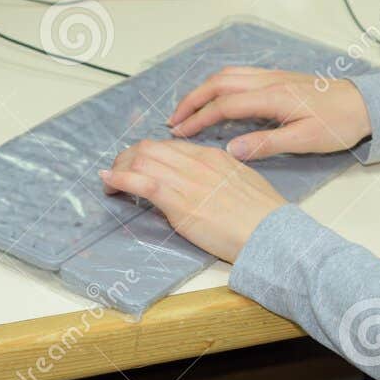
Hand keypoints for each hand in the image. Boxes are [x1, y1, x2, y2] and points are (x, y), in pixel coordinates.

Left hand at [100, 139, 283, 260]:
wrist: (270, 233)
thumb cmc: (262, 214)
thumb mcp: (241, 181)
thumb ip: (218, 175)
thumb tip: (201, 180)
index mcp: (212, 156)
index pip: (168, 145)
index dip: (146, 153)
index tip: (136, 165)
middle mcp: (196, 163)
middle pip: (149, 149)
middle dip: (126, 158)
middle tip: (117, 173)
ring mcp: (187, 181)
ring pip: (141, 160)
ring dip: (118, 169)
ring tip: (110, 182)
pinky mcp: (180, 204)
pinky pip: (143, 182)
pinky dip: (120, 179)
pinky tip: (108, 182)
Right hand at [168, 68, 370, 159]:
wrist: (363, 104)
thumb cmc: (337, 124)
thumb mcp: (304, 141)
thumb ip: (266, 144)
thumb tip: (231, 149)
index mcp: (272, 97)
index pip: (224, 105)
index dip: (199, 119)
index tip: (179, 133)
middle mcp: (268, 81)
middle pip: (218, 83)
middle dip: (192, 99)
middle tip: (173, 119)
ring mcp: (272, 76)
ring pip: (228, 75)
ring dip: (203, 89)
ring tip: (188, 108)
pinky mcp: (278, 77)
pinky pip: (240, 75)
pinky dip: (219, 84)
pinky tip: (216, 96)